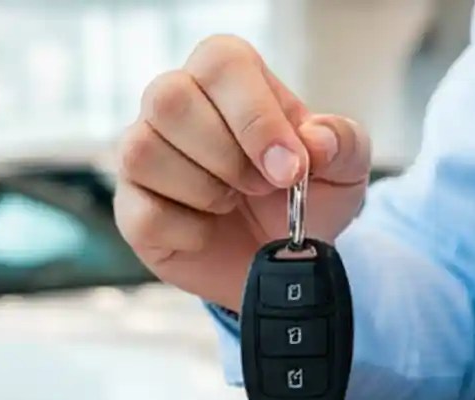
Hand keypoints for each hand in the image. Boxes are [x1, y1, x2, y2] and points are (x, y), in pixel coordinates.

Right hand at [115, 35, 372, 310]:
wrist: (281, 261)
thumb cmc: (304, 199)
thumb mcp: (343, 170)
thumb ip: (342, 143)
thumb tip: (316, 140)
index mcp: (225, 77)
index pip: (221, 64)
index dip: (255, 116)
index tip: (290, 168)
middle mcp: (174, 104)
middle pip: (169, 99)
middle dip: (227, 156)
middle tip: (262, 187)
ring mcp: (144, 154)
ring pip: (143, 151)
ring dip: (205, 190)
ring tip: (231, 203)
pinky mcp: (131, 207)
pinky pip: (143, 213)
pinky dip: (188, 231)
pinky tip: (208, 231)